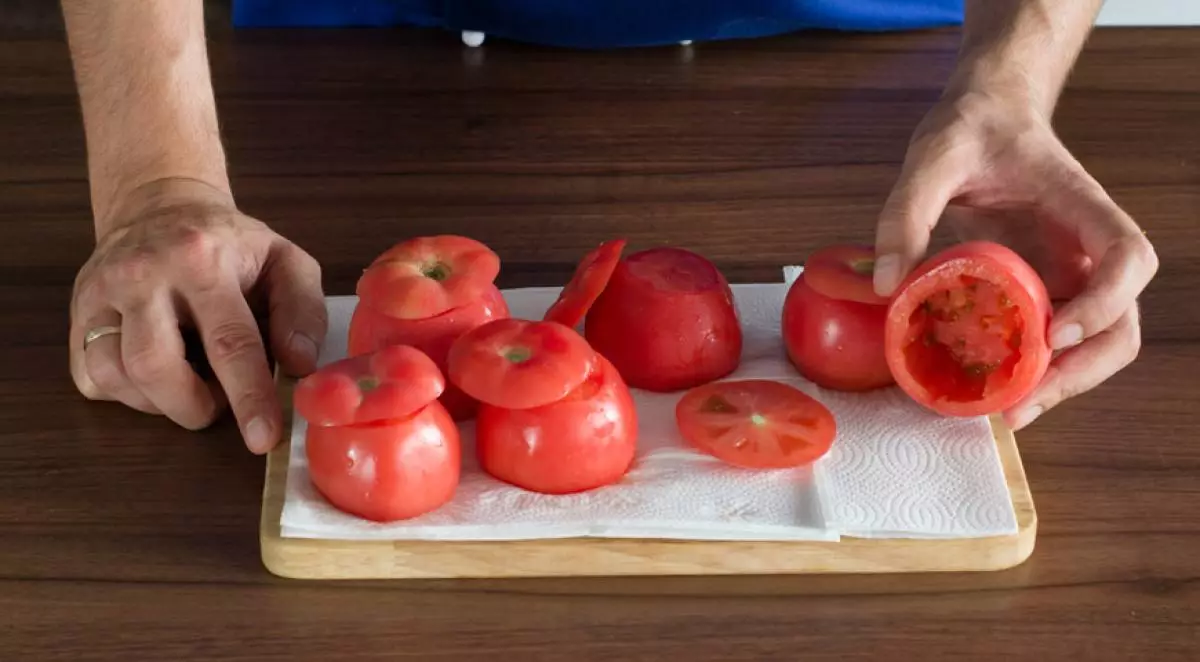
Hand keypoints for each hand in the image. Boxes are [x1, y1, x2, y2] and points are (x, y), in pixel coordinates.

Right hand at [69, 178, 327, 452]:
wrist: (159, 207)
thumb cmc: (229, 245)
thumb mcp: (284, 261)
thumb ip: (302, 311)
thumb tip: (298, 365)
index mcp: (201, 259)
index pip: (229, 341)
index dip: (249, 397)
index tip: (263, 438)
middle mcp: (142, 275)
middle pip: (155, 366)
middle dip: (192, 406)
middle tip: (217, 405)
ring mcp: (101, 294)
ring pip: (116, 376)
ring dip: (159, 402)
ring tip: (190, 384)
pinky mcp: (78, 314)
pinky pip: (91, 378)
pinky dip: (128, 394)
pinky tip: (157, 374)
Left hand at [872, 88, 1157, 429]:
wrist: (983, 116)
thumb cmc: (969, 128)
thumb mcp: (931, 156)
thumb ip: (906, 212)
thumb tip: (886, 286)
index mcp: (1079, 204)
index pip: (1126, 256)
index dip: (1104, 302)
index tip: (1051, 333)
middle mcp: (1087, 247)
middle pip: (1122, 321)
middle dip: (1082, 370)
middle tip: (1020, 403)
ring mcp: (1070, 272)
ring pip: (1096, 343)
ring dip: (1061, 384)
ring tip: (1004, 411)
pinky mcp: (1044, 288)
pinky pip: (1052, 341)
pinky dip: (1032, 372)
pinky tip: (990, 391)